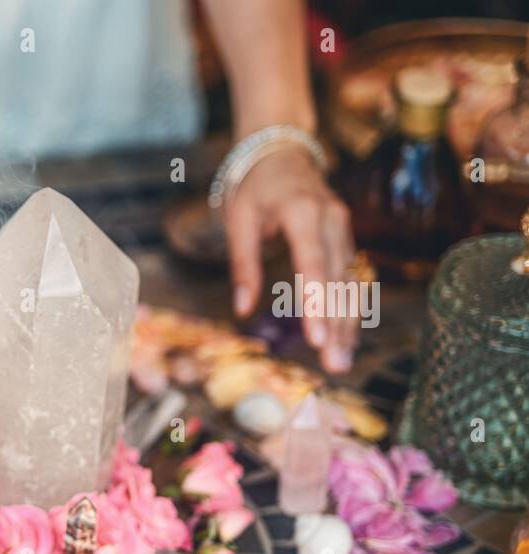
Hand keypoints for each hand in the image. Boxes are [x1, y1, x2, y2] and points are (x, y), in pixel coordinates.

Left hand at [225, 148, 356, 372]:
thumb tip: (242, 310)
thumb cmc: (254, 186)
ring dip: (349, 323)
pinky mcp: (345, 239)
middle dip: (338, 326)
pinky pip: (351, 278)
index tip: (317, 339)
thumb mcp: (238, 220)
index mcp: (303, 212)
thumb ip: (243, 265)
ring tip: (341, 362)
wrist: (282, 151)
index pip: (313, 265)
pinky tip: (346, 338)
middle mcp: (332, 220)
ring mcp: (343, 229)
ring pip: (351, 283)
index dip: (316, 304)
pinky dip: (349, 308)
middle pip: (338, 281)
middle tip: (335, 366)